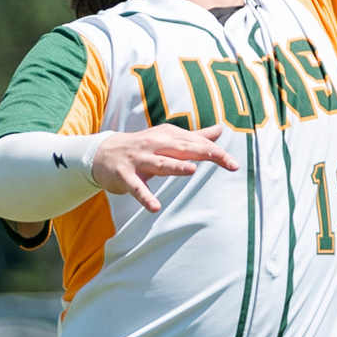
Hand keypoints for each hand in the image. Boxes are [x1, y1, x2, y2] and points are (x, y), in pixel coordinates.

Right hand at [92, 124, 237, 213]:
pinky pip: (136, 188)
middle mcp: (155, 145)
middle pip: (182, 149)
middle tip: (224, 159)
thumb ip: (195, 137)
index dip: (215, 153)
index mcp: (168, 135)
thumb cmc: (142, 146)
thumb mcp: (167, 138)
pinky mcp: (125, 176)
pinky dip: (145, 197)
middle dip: (204, 153)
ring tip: (192, 170)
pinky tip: (155, 207)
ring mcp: (139, 160)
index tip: (234, 164)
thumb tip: (220, 129)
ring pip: (161, 164)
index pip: (195, 143)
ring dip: (175, 166)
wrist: (102, 152)